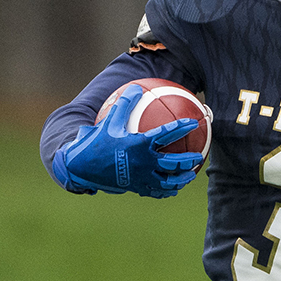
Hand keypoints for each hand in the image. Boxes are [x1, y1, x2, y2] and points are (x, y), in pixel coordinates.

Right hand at [50, 87, 204, 197]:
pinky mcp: (136, 188)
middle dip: (188, 160)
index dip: (181, 127)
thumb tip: (136, 88)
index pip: (166, 134)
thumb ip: (124, 104)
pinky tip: (173, 189)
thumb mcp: (110, 121)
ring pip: (168, 182)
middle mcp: (143, 162)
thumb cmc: (97, 142)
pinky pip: (156, 192)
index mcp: (138, 144)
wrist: (81, 167)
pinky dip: (167, 191)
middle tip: (198, 155)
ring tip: (190, 175)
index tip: (193, 123)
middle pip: (173, 163)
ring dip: (182, 179)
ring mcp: (140, 178)